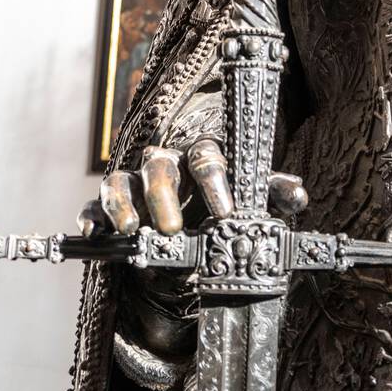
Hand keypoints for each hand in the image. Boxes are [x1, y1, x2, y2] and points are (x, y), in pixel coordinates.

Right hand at [77, 137, 307, 236]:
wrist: (193, 230)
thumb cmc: (223, 207)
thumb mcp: (251, 200)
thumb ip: (272, 194)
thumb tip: (298, 196)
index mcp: (202, 157)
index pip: (206, 157)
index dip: (215, 182)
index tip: (225, 213)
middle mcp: (166, 163)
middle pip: (159, 166)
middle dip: (164, 196)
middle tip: (173, 229)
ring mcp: (134, 182)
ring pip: (121, 179)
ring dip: (125, 203)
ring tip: (133, 230)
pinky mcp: (109, 203)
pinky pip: (95, 203)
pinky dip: (93, 215)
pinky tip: (95, 232)